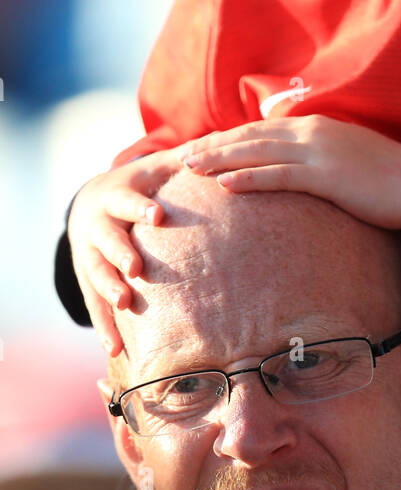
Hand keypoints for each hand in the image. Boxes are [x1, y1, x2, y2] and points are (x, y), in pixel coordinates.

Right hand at [67, 147, 189, 354]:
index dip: (141, 207)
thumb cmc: (137, 185)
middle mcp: (98, 226)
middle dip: (120, 253)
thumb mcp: (154, 168)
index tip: (159, 215)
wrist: (88, 204)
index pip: (128, 200)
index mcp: (115, 196)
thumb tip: (224, 138)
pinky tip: (116, 350)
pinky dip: (104, 327)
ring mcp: (88, 255)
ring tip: (125, 306)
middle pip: (107, 240)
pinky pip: (93, 305)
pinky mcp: (87, 280)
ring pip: (95, 274)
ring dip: (109, 290)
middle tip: (136, 268)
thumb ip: (185, 156)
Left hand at [183, 116, 400, 240]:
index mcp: (316, 127)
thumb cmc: (388, 178)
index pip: (261, 129)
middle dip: (213, 145)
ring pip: (257, 152)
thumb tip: (300, 170)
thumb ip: (322, 157)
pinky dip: (248, 178)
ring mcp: (317, 152)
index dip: (228, 137)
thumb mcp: (349, 158)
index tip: (200, 146)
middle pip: (250, 136)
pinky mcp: (325, 176)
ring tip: (189, 167)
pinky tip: (223, 186)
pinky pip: (278, 176)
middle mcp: (312, 132)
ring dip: (219, 159)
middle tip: (180, 156)